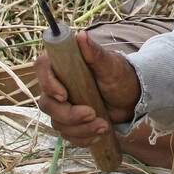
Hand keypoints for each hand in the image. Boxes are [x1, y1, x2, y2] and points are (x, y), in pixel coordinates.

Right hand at [34, 30, 140, 145]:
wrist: (130, 97)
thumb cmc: (120, 75)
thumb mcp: (109, 64)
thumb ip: (94, 52)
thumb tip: (81, 35)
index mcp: (63, 64)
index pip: (42, 68)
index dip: (48, 84)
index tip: (65, 96)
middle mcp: (57, 83)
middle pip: (47, 103)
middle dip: (69, 114)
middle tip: (93, 114)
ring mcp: (61, 104)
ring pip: (57, 122)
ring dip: (80, 129)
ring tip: (103, 125)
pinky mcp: (69, 120)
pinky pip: (66, 134)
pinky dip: (82, 137)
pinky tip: (98, 134)